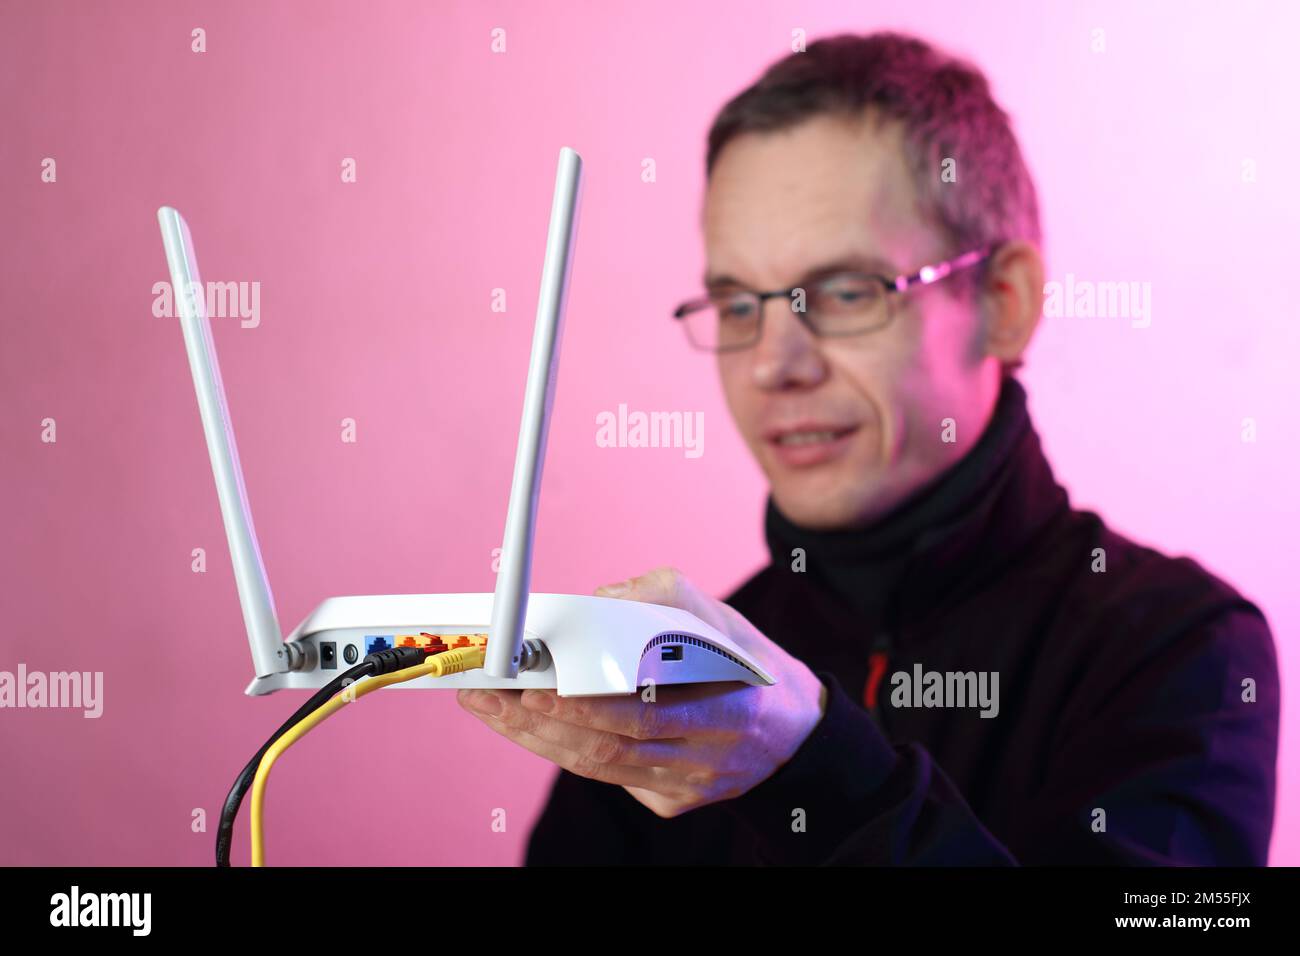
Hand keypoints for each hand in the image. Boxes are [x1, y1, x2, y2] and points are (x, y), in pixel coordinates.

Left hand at [457, 566, 827, 817]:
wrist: (798, 737)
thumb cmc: (751, 668)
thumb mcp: (727, 621)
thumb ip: (668, 597)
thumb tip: (599, 600)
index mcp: (726, 709)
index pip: (640, 714)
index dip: (582, 706)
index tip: (535, 685)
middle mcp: (706, 759)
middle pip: (605, 748)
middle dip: (535, 722)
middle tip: (485, 693)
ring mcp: (687, 787)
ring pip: (598, 768)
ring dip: (535, 739)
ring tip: (491, 707)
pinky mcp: (673, 803)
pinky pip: (610, 777)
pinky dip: (565, 750)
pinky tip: (530, 726)